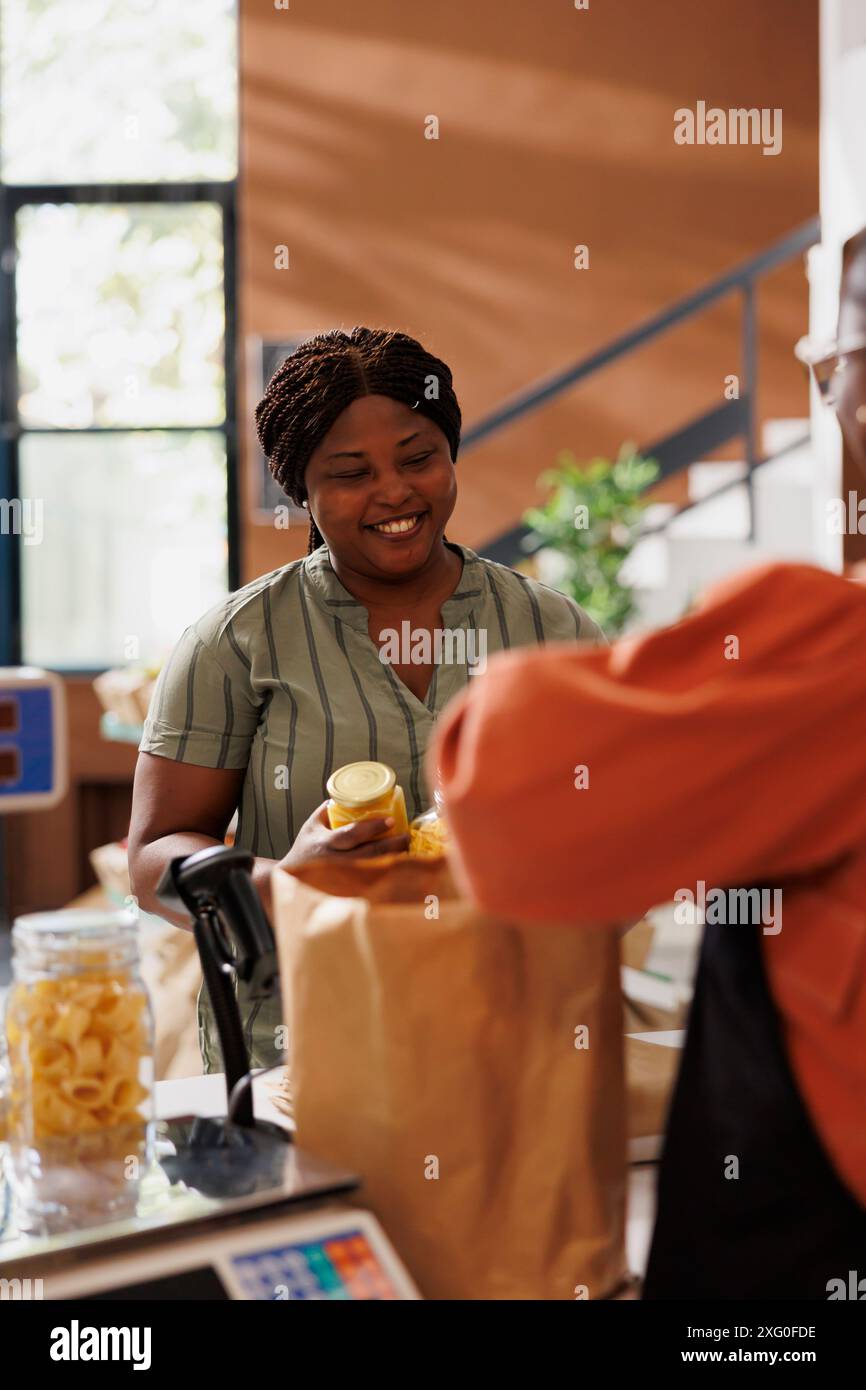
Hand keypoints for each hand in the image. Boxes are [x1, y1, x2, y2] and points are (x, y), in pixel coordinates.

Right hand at [280, 800, 409, 869]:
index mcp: (326, 843)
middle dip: (391, 845)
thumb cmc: (303, 848)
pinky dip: (385, 875)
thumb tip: (348, 795)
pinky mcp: (346, 889)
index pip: (352, 834)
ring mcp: (341, 878)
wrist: (290, 878)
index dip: (372, 828)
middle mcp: (334, 861)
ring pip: (372, 869)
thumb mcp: (311, 826)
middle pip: (368, 854)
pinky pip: (370, 882)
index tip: (391, 820)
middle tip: (406, 836)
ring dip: (392, 860)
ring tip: (406, 849)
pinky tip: (397, 868)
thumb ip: (328, 810)